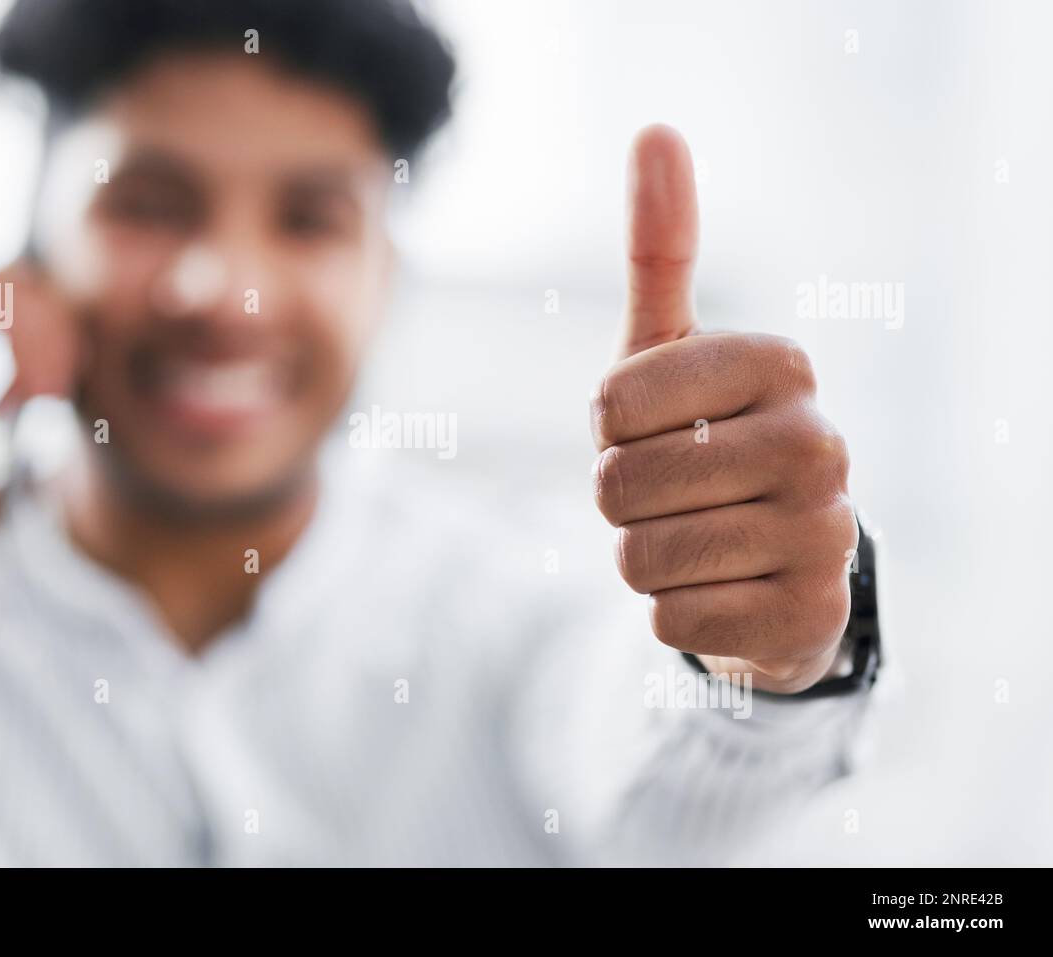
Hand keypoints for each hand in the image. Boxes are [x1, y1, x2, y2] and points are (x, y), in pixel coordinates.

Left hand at [591, 125, 856, 694]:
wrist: (772, 562)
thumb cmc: (702, 440)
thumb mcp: (672, 350)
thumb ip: (663, 249)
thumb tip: (656, 132)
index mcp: (781, 363)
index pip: (611, 406)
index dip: (607, 430)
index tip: (653, 429)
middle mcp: (821, 443)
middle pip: (618, 488)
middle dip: (620, 501)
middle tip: (675, 495)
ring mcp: (824, 535)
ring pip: (639, 560)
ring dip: (642, 557)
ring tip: (696, 540)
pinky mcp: (808, 618)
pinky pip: (669, 623)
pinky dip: (672, 613)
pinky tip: (721, 593)